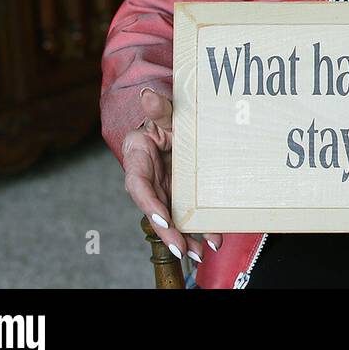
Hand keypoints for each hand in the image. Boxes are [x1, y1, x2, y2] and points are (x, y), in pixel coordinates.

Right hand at [121, 86, 221, 264]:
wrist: (176, 121)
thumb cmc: (168, 115)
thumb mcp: (167, 111)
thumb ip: (160, 108)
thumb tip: (147, 96)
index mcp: (138, 154)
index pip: (138, 185)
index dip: (149, 204)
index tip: (163, 221)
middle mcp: (147, 176)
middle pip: (154, 209)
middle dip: (168, 232)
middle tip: (184, 249)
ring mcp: (162, 186)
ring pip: (169, 217)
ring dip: (183, 237)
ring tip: (199, 253)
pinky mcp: (177, 193)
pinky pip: (184, 213)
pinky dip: (196, 228)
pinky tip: (210, 240)